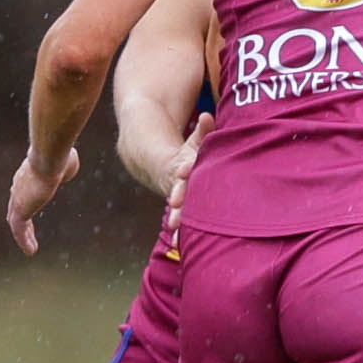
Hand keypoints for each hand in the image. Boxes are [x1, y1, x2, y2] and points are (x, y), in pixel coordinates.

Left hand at [7, 147, 81, 253]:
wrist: (49, 159)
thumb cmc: (59, 159)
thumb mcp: (67, 164)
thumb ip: (64, 171)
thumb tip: (67, 174)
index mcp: (28, 175)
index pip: (23, 191)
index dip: (27, 202)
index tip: (32, 210)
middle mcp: (19, 187)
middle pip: (16, 207)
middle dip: (22, 220)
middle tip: (28, 232)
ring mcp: (17, 199)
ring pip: (17, 221)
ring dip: (23, 235)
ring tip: (31, 248)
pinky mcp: (20, 210)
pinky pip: (18, 230)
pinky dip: (23, 241)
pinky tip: (31, 251)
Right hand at [162, 112, 212, 230]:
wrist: (155, 164)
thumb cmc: (188, 153)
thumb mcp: (194, 142)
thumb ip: (202, 132)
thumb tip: (207, 117)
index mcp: (184, 163)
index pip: (185, 163)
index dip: (185, 165)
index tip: (183, 169)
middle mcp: (178, 181)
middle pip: (178, 188)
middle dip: (178, 197)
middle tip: (176, 205)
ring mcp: (177, 196)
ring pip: (178, 208)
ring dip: (177, 219)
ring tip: (177, 232)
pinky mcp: (180, 208)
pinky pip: (181, 220)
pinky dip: (181, 232)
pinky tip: (180, 246)